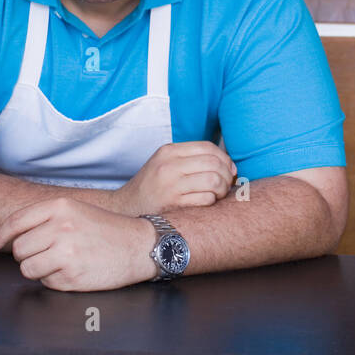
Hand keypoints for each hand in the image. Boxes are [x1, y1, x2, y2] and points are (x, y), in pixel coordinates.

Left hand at [0, 197, 157, 290]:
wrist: (139, 245)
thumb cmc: (107, 229)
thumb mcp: (76, 210)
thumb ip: (45, 218)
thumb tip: (9, 235)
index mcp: (60, 207)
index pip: (16, 222)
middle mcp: (61, 227)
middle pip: (19, 249)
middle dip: (27, 254)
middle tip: (48, 252)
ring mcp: (66, 253)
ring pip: (27, 268)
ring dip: (39, 268)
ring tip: (61, 261)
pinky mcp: (72, 276)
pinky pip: (46, 282)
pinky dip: (55, 280)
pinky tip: (74, 270)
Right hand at [110, 140, 236, 216]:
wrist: (124, 208)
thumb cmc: (151, 186)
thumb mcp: (164, 163)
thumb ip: (190, 158)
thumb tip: (228, 163)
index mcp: (169, 151)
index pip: (208, 147)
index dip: (224, 158)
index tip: (229, 169)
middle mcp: (169, 165)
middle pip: (214, 163)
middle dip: (227, 175)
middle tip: (227, 184)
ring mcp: (171, 185)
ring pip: (213, 181)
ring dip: (222, 189)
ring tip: (219, 194)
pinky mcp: (173, 204)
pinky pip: (206, 199)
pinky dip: (212, 201)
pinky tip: (207, 203)